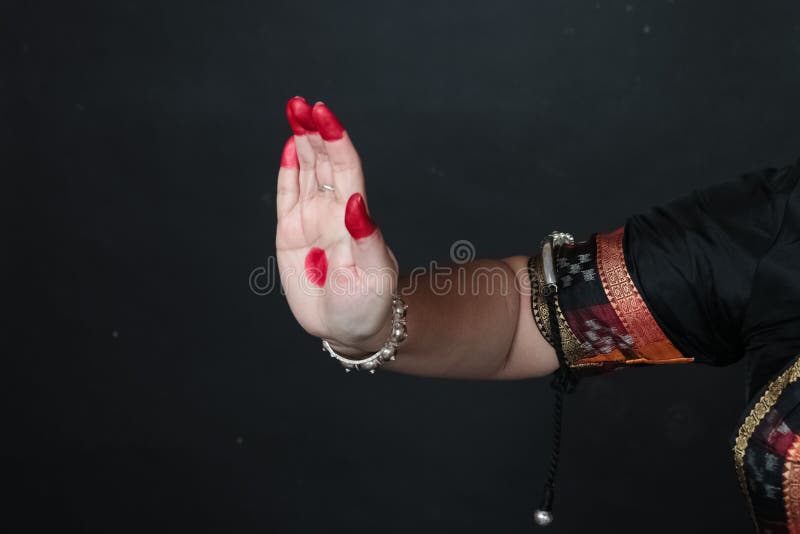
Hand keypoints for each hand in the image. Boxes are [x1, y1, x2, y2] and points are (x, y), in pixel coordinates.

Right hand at [275, 97, 397, 352]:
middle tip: (300, 103)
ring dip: (301, 141)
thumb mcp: (373, 276)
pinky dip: (287, 171)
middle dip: (314, 130)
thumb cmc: (370, 304)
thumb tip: (355, 204)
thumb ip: (365, 239)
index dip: (334, 139)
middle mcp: (333, 212)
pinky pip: (288, 196)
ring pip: (306, 171)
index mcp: (354, 217)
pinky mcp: (291, 235)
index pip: (345, 168)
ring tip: (295, 110)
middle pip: (323, 161)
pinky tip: (288, 147)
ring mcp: (312, 221)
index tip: (323, 114)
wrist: (352, 329)